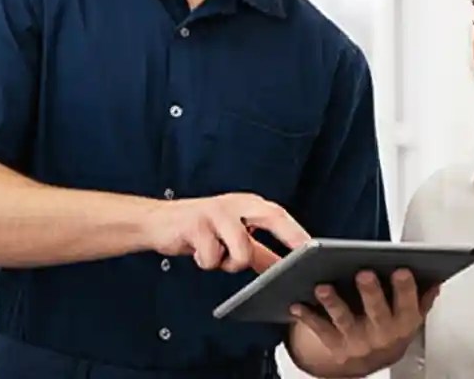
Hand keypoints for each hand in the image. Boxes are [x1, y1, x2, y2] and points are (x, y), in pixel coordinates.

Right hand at [146, 192, 309, 272]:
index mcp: (247, 205)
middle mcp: (235, 204)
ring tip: (216, 256)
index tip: (316, 251)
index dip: (297, 233)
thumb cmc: (199, 229)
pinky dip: (207, 263)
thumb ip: (259, 252)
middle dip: (289, 238)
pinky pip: (212, 258)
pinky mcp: (196, 224)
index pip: (279, 216)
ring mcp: (216, 212)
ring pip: (241, 250)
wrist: (157, 222)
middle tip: (297, 262)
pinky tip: (197, 251)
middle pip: (272, 217)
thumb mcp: (232, 238)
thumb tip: (283, 270)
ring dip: (229, 263)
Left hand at [290, 269, 438, 369]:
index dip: (406, 289)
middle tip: (364, 274)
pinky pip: (320, 330)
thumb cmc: (389, 326)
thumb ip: (421, 297)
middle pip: (378, 313)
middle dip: (371, 293)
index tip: (402, 270)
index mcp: (404, 322)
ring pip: (345, 321)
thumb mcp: (410, 314)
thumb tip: (433, 280)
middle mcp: (382, 334)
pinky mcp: (336, 347)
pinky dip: (308, 316)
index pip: (409, 304)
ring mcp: (358, 342)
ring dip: (334, 303)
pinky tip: (297, 303)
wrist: (370, 360)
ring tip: (323, 287)